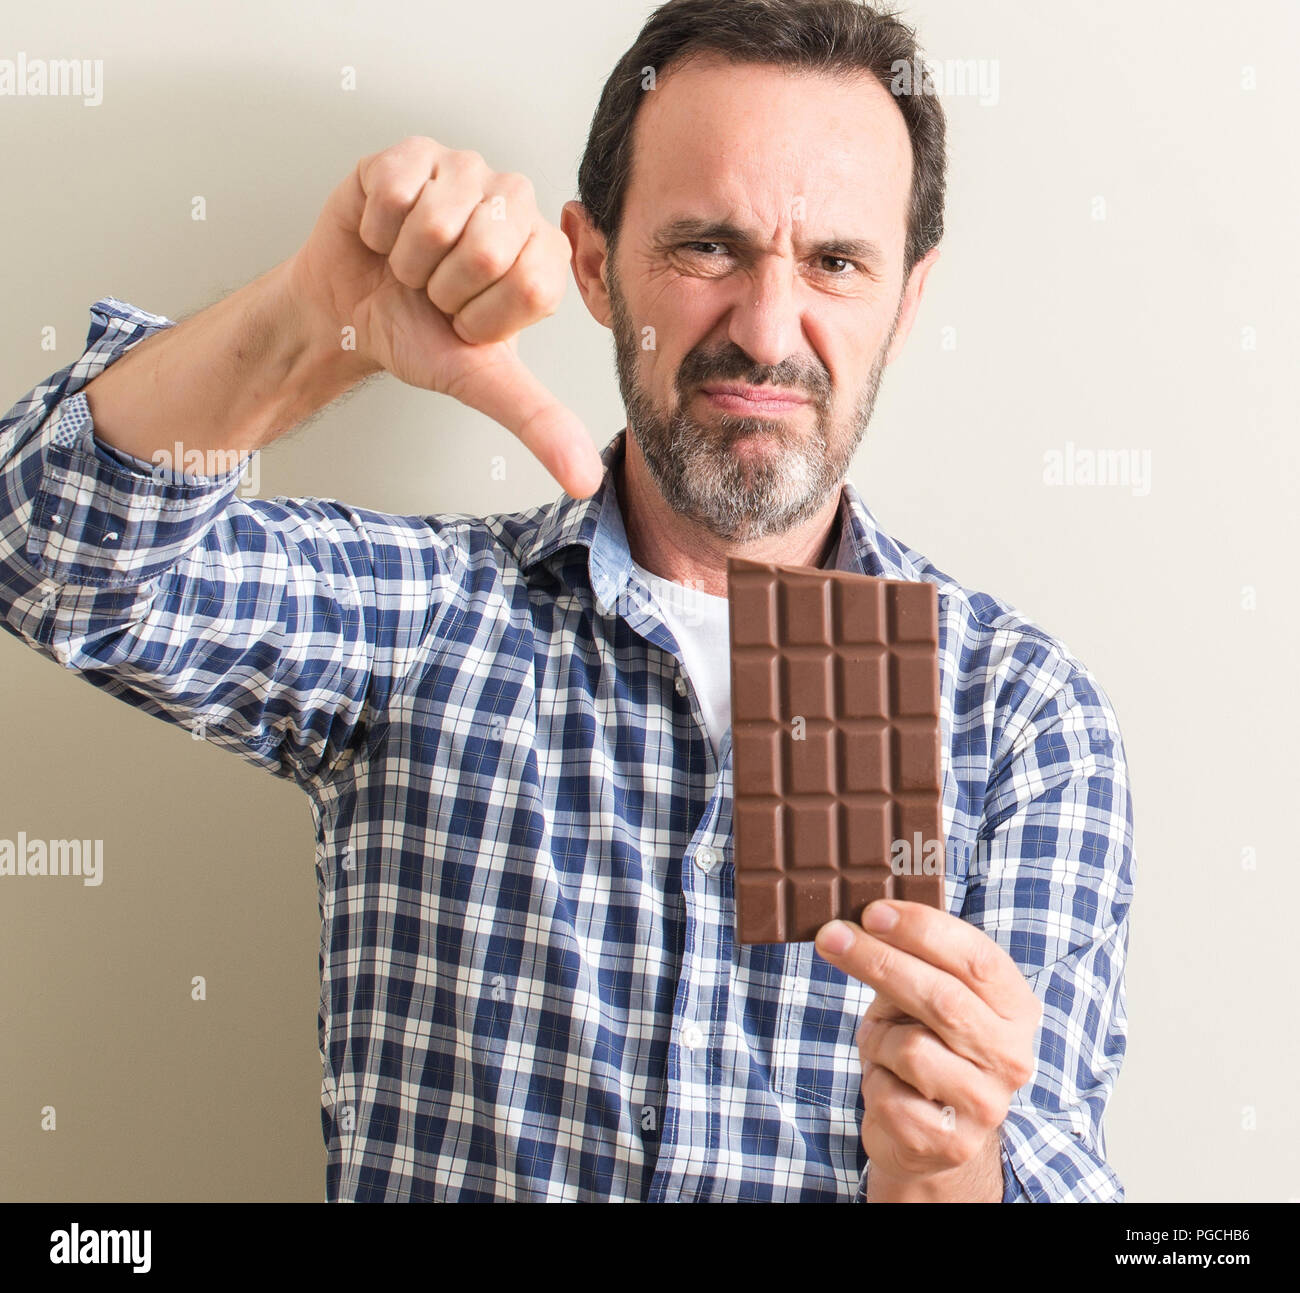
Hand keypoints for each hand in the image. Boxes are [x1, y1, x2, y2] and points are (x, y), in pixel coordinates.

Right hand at [288, 135, 603, 497]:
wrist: (349, 312)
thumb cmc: (420, 336)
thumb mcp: (483, 383)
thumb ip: (539, 422)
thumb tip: (584, 480)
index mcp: (545, 252)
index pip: (526, 285)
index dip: (481, 317)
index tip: (465, 321)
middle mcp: (514, 202)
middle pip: (487, 250)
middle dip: (443, 289)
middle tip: (433, 292)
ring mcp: (464, 169)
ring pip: (437, 221)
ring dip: (407, 261)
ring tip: (408, 265)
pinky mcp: (412, 152)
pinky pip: (396, 191)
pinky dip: (376, 229)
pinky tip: (382, 235)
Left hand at [814, 901, 1042, 1198]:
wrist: (934, 1140)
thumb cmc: (926, 1047)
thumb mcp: (926, 999)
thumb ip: (912, 962)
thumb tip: (863, 919)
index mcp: (1015, 1009)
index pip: (977, 958)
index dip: (923, 930)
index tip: (873, 913)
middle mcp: (1012, 1056)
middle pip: (942, 997)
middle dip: (879, 960)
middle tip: (831, 937)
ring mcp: (985, 1104)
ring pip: (910, 1048)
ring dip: (877, 1039)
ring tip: (880, 1044)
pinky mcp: (952, 1143)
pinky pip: (889, 1095)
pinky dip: (873, 1082)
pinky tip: (888, 1085)